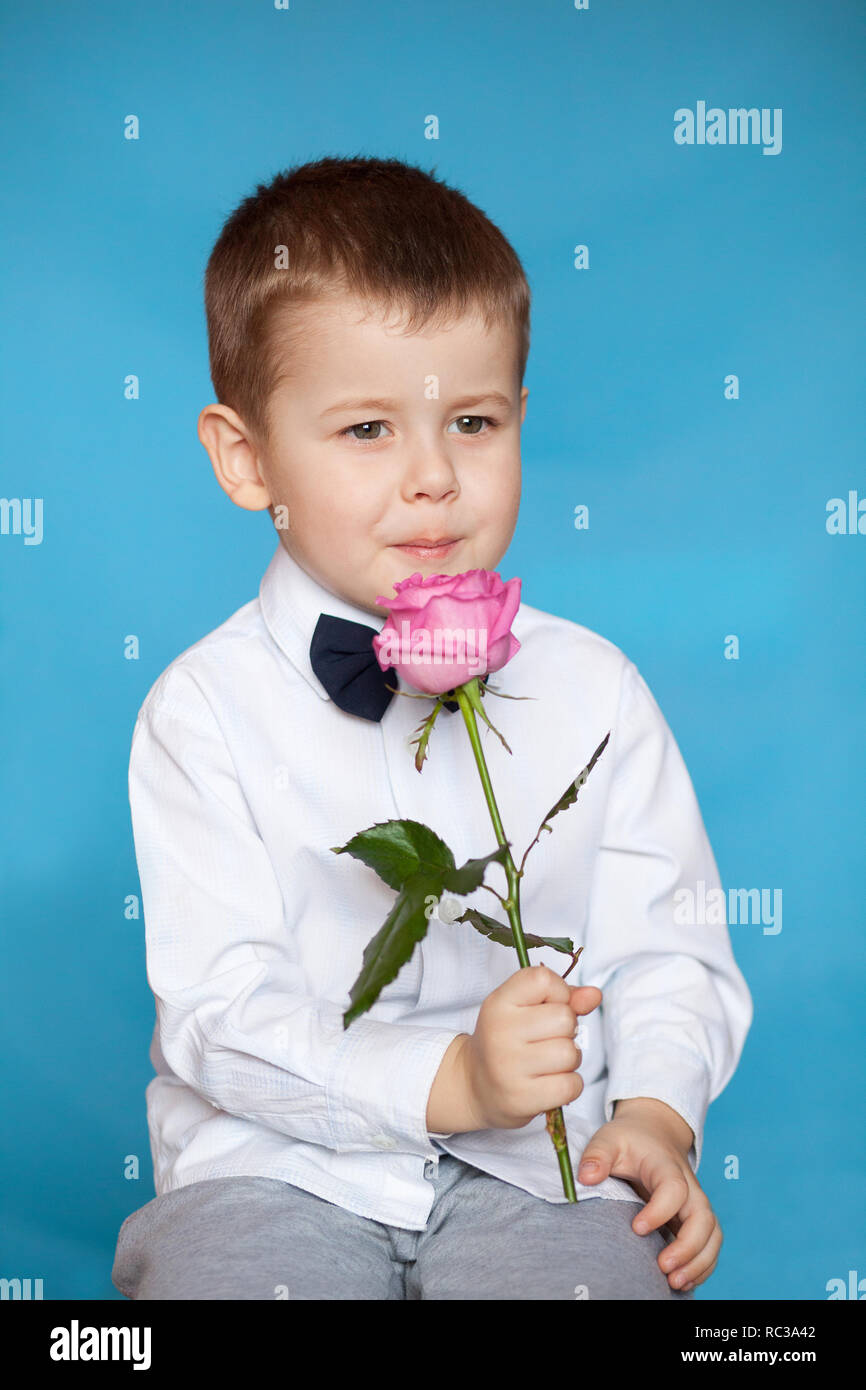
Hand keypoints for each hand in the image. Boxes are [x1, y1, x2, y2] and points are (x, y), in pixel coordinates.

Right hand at [463, 964, 601, 1129]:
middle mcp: (499, 1032)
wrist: (475, 1087)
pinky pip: (571, 1085)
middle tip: (547, 1040)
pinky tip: (550, 1083)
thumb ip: (563, 998)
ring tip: (549, 1063)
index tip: (547, 1007)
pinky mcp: (521, 1098)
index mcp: (498, 1004)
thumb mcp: (524, 1010)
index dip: (558, 991)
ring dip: (569, 1060)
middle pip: (565, 1018)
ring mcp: (508, 1067)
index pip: (543, 980)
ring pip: (570, 1053)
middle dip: (567, 1030)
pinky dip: (570, 1085)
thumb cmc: (508, 1041)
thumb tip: (594, 995)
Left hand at [577, 1096, 721, 1291]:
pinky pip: (710, 1244)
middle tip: (663, 1267)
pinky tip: (683, 1282)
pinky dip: (703, 1265)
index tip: (636, 1228)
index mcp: (666, 1166)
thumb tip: (586, 1177)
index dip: (660, 1211)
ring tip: (675, 1283)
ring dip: (699, 1261)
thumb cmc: (630, 1140)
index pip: (674, 1189)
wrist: (653, 1133)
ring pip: (712, 1234)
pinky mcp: (694, 1219)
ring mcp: (694, 1204)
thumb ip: (597, 1154)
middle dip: (688, 1246)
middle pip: (703, 1217)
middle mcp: (689, 1186)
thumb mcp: (609, 1138)